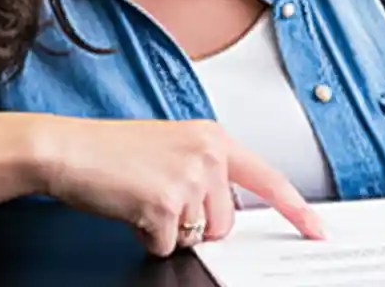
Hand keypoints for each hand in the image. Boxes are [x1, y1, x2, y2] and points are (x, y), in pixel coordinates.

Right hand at [36, 117, 326, 255]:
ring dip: (169, 231)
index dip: (296, 209)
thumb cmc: (110, 151)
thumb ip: (204, 173)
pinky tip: (128, 209)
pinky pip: (165, 246)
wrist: (67, 149)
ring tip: (141, 200)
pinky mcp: (164, 205)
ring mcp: (188, 180)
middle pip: (225, 223)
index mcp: (212, 138)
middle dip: (195, 224)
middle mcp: (207, 155)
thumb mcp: (170, 148)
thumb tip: (221, 215)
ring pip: (198, 236)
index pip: (268, 178)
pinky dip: (145, 238)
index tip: (317, 229)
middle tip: (158, 198)